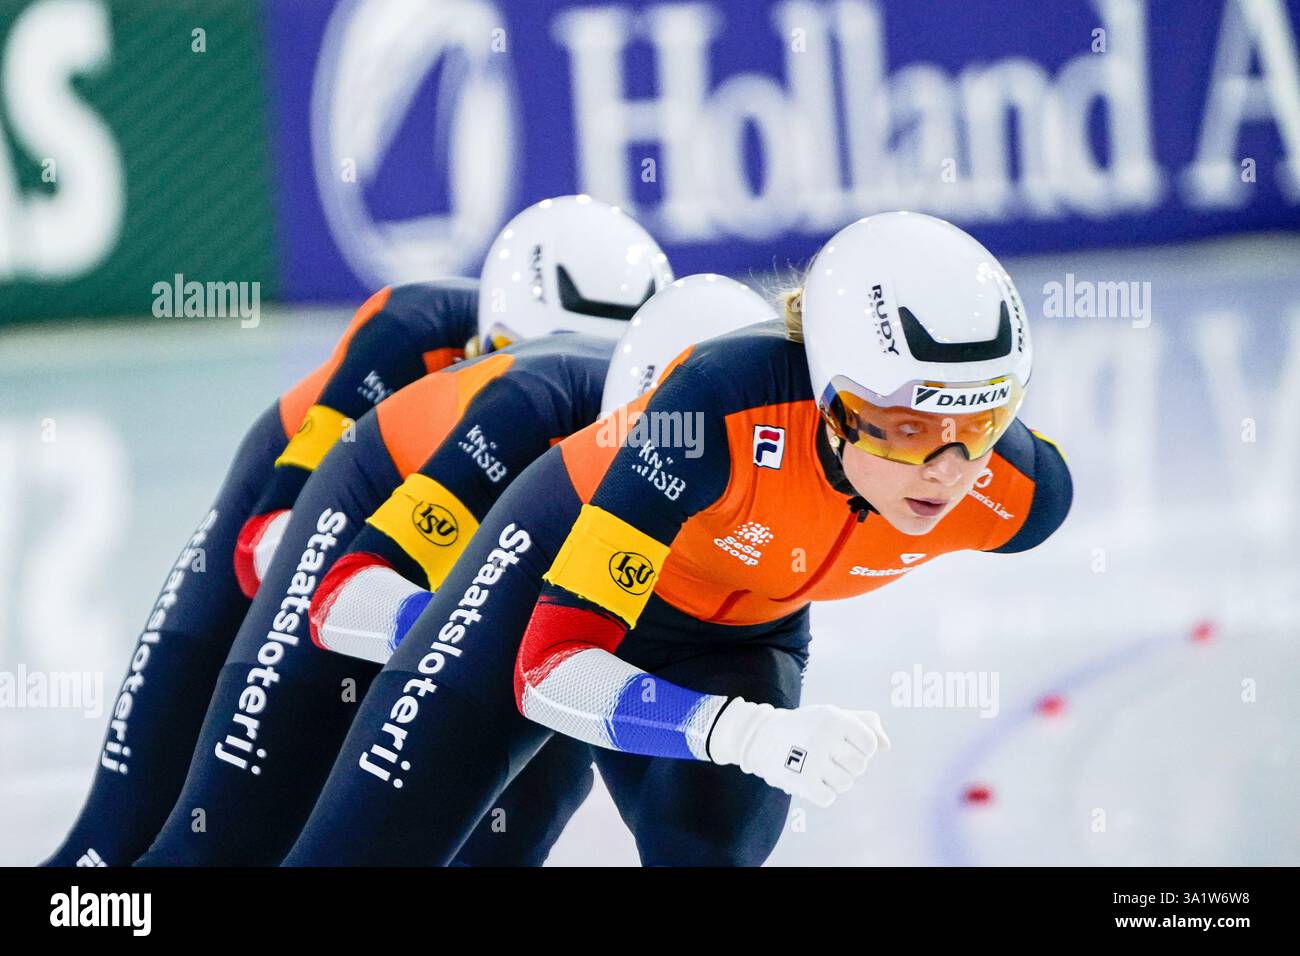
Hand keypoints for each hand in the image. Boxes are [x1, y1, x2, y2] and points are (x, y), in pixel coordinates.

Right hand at [708, 698, 888, 806]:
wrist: (760, 737)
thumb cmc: (805, 726)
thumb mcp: (832, 715)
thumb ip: (864, 724)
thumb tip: (886, 746)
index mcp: (834, 718)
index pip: (869, 744)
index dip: (862, 750)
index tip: (846, 747)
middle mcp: (824, 737)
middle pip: (859, 766)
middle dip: (847, 766)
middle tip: (828, 758)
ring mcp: (813, 760)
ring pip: (845, 784)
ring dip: (835, 781)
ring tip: (819, 769)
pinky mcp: (802, 781)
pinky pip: (828, 797)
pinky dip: (822, 793)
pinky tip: (811, 780)